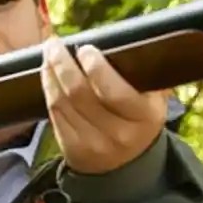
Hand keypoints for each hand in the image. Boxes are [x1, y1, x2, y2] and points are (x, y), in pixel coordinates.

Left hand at [40, 36, 167, 174]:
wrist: (126, 164)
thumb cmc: (138, 118)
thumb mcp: (154, 98)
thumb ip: (147, 72)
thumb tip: (129, 37)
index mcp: (144, 117)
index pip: (114, 91)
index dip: (96, 67)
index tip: (85, 48)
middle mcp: (119, 133)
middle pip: (80, 93)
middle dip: (63, 63)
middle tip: (55, 44)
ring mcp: (93, 144)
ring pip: (61, 102)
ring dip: (50, 73)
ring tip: (49, 53)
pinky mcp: (71, 149)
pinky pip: (54, 114)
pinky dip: (47, 89)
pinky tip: (47, 73)